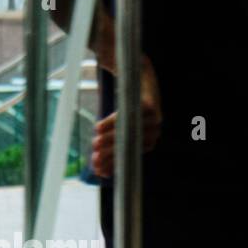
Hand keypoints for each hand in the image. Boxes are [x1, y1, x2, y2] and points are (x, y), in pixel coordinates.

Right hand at [91, 55, 162, 178]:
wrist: (139, 77)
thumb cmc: (127, 105)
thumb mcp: (119, 127)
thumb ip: (110, 144)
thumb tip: (98, 168)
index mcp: (147, 141)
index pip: (129, 156)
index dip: (113, 164)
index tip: (98, 170)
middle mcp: (153, 133)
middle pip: (129, 146)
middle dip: (110, 154)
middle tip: (94, 156)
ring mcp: (153, 120)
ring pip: (128, 133)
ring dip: (109, 139)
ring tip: (95, 142)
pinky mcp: (149, 106)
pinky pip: (127, 117)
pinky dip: (112, 123)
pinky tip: (98, 127)